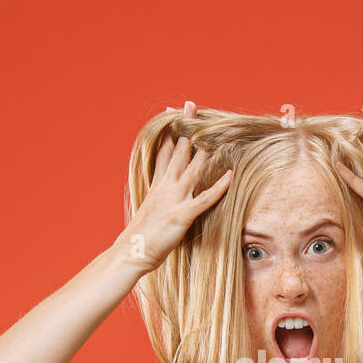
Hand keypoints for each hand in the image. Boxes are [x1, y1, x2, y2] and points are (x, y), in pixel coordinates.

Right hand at [119, 100, 232, 271]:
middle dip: (188, 131)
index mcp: (157, 184)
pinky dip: (219, 187)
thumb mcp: (148, 208)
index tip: (176, 112)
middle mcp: (165, 186)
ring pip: (193, 169)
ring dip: (205, 154)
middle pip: (179, 152)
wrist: (131, 252)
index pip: (164, 150)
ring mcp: (174, 199)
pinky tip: (230, 177)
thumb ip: (158, 195)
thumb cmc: (141, 235)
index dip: (171, 131)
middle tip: (196, 110)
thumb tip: (164, 188)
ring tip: (217, 140)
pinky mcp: (182, 214)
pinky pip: (204, 198)